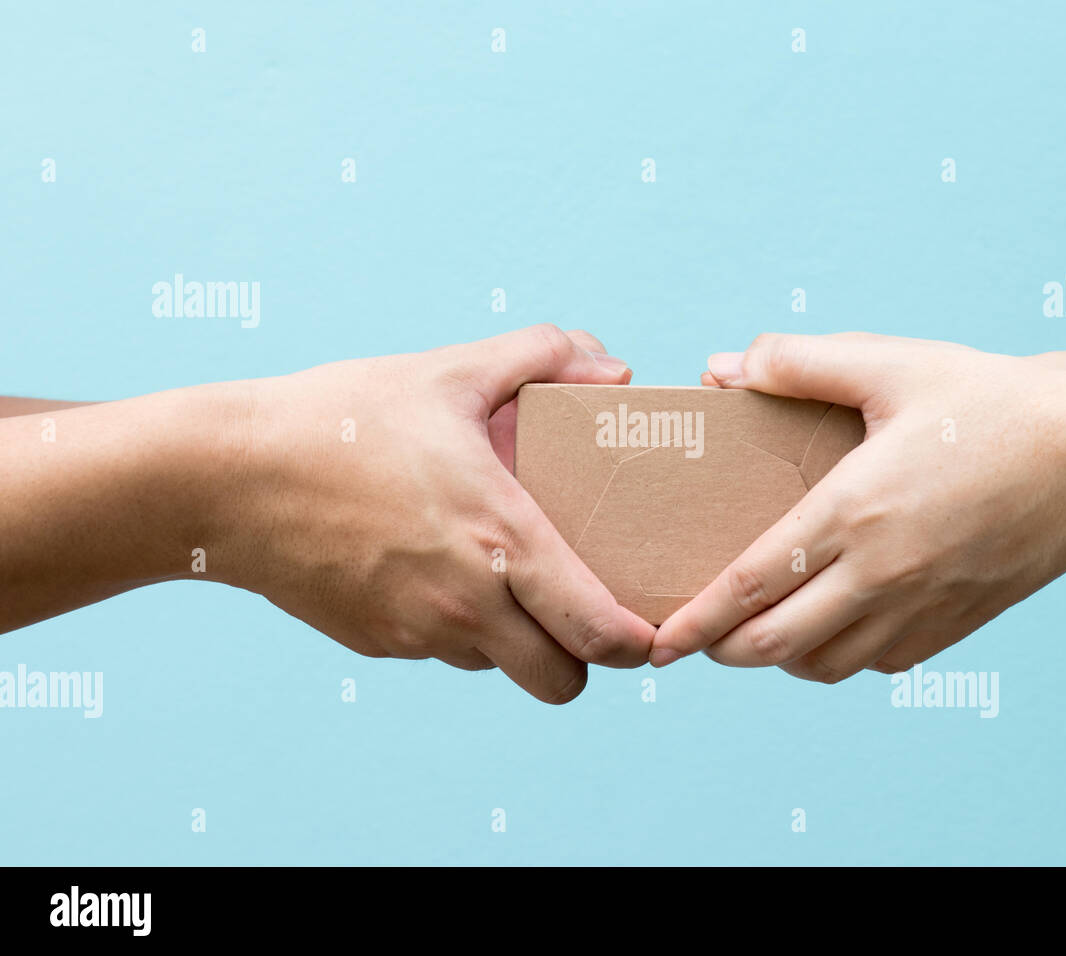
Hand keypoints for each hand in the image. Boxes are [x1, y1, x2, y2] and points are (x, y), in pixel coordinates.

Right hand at [217, 324, 654, 701]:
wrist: (225, 477)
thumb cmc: (340, 416)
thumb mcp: (447, 370)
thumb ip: (542, 358)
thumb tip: (612, 371)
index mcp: (502, 539)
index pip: (599, 633)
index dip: (635, 642)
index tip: (645, 624)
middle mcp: (467, 603)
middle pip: (562, 682)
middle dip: (584, 659)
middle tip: (582, 610)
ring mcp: (418, 632)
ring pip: (501, 667)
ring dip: (518, 639)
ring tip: (504, 575)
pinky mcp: (378, 642)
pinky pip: (443, 652)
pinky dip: (458, 627)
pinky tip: (436, 567)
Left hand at [652, 332, 1065, 680]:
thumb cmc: (994, 402)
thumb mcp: (892, 364)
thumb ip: (800, 362)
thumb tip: (727, 365)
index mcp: (855, 512)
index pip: (750, 586)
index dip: (697, 622)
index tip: (659, 643)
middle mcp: (884, 574)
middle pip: (777, 645)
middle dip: (724, 649)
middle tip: (699, 636)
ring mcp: (924, 607)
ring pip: (827, 666)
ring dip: (782, 658)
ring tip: (762, 629)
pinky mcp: (959, 622)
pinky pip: (882, 663)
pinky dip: (841, 657)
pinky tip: (835, 626)